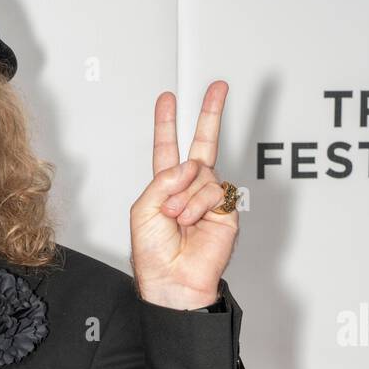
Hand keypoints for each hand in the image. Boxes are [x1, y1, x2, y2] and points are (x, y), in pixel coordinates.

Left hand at [130, 80, 238, 308]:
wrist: (172, 281)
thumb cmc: (153, 254)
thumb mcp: (142, 210)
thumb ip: (161, 181)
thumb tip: (188, 165)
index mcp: (165, 187)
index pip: (167, 148)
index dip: (166, 123)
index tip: (167, 99)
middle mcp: (188, 189)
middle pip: (202, 143)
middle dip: (210, 114)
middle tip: (218, 87)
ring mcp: (208, 198)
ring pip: (202, 173)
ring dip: (184, 195)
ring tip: (177, 218)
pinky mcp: (226, 210)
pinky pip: (214, 190)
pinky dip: (198, 204)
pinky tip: (191, 220)